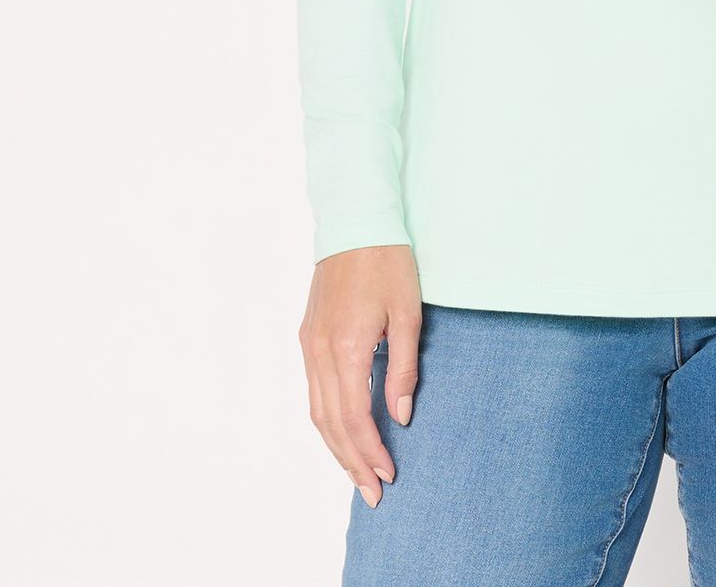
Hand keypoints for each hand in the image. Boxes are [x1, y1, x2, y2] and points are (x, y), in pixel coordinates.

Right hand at [299, 244, 422, 507]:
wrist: (355, 222)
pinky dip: (326, 420)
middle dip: (351, 462)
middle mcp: (319, 351)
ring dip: (335, 447)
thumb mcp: (408, 313)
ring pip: (316, 411)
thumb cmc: (389, 262)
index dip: (370, 452)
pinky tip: (342, 434)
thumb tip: (398, 415)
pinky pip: (313, 391)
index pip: (354, 417)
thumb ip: (403, 367)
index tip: (387, 476)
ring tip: (357, 474)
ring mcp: (309, 344)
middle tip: (372, 494)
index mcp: (347, 346)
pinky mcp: (307, 336)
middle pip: (330, 424)